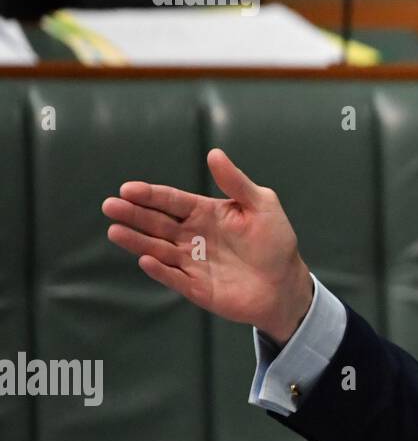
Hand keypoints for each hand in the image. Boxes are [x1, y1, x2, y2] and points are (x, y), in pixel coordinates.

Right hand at [102, 148, 314, 344]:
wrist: (285, 283)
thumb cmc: (275, 241)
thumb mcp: (262, 205)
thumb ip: (236, 182)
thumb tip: (214, 153)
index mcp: (206, 213)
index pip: (172, 201)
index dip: (150, 195)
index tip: (127, 189)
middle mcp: (193, 236)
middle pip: (158, 223)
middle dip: (134, 214)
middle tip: (110, 205)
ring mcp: (192, 262)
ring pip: (158, 249)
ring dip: (137, 241)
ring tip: (115, 230)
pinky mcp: (196, 287)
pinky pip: (174, 277)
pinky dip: (160, 270)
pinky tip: (145, 259)